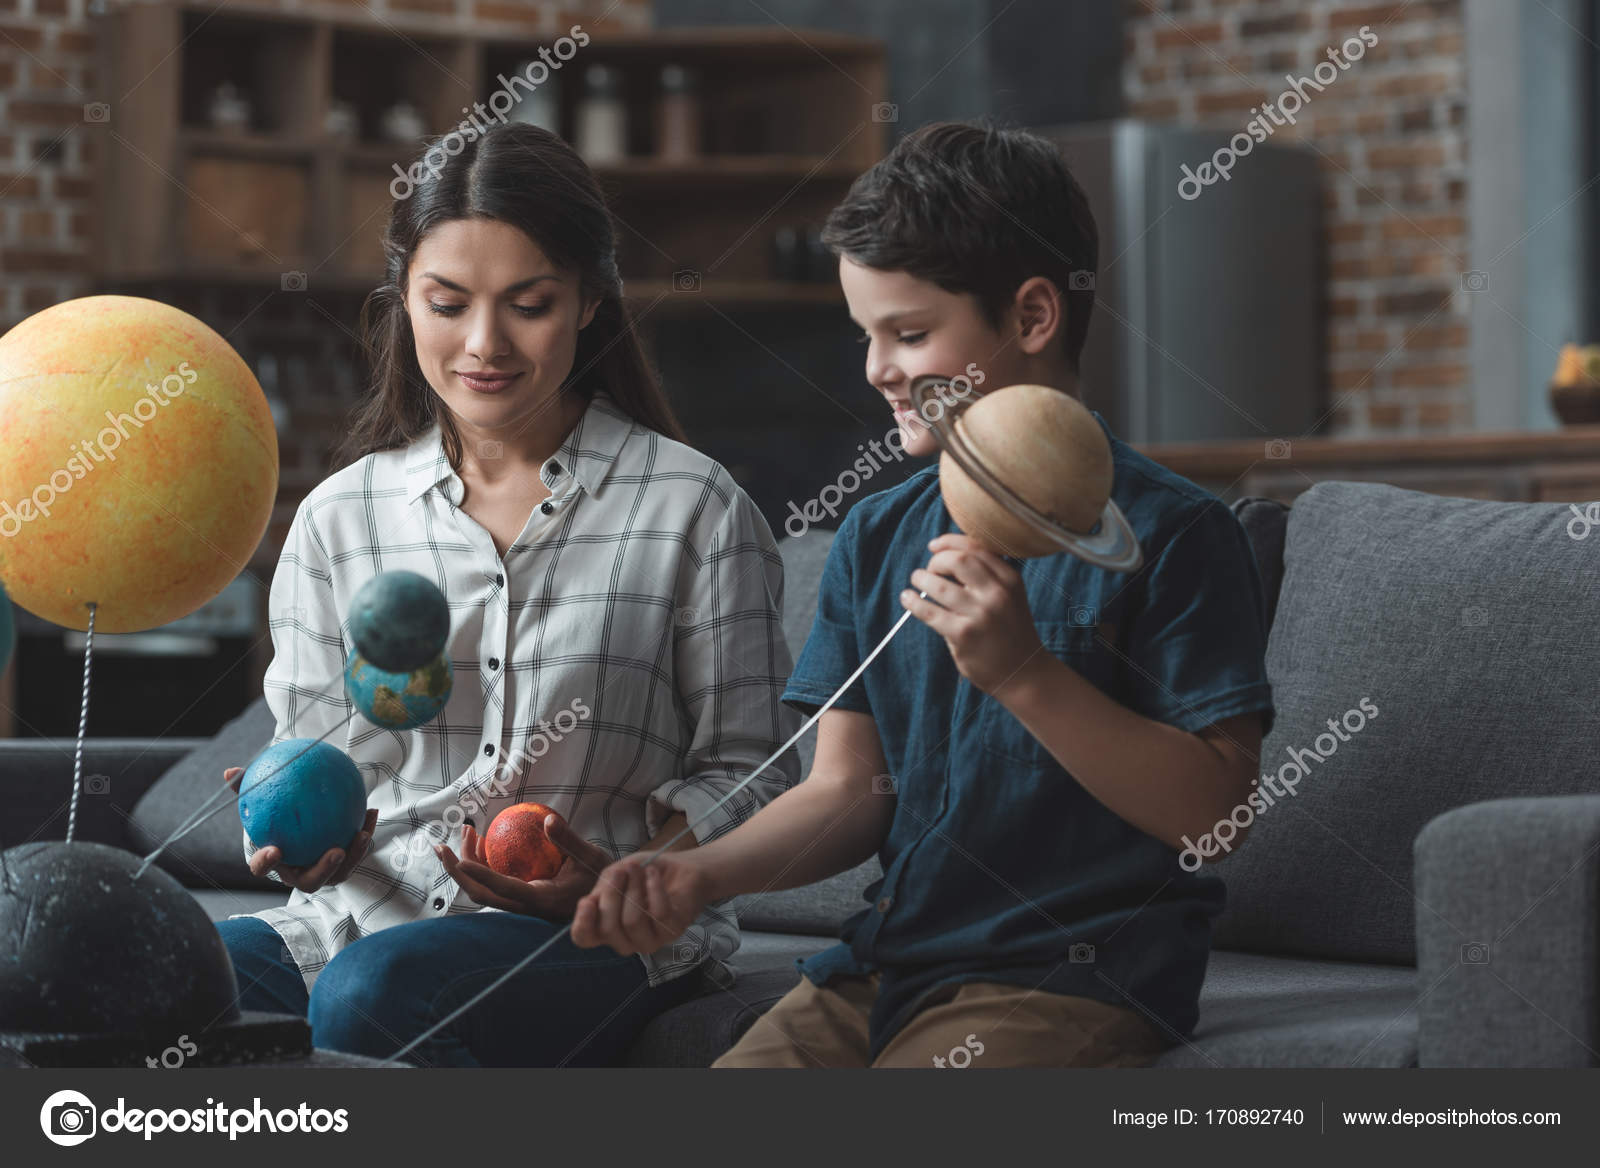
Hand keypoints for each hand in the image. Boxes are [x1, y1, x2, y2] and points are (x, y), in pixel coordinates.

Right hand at [226, 767, 377, 893]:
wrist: (299, 826)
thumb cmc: (276, 814)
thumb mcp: (261, 800)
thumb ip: (247, 788)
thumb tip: (230, 771)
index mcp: (274, 861)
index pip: (262, 868)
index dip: (265, 863)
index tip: (274, 849)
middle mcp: (297, 873)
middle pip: (309, 881)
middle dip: (323, 870)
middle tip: (336, 851)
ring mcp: (322, 873)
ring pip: (339, 873)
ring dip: (353, 855)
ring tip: (361, 834)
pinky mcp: (343, 865)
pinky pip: (356, 852)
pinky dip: (364, 832)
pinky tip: (371, 811)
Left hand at [434, 815, 613, 920]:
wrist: (604, 904)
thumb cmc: (600, 879)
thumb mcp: (591, 857)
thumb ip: (568, 840)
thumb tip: (548, 819)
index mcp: (540, 899)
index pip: (503, 888)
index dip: (481, 875)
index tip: (462, 861)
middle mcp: (525, 906)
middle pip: (481, 894)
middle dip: (458, 871)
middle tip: (442, 846)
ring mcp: (520, 903)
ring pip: (484, 889)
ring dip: (467, 864)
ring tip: (467, 833)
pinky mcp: (520, 898)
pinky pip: (493, 883)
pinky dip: (482, 865)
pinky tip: (484, 843)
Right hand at [570, 850, 713, 956]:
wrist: (682, 868)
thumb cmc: (645, 873)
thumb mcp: (617, 874)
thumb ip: (603, 888)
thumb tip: (592, 900)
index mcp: (606, 927)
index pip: (584, 938)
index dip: (582, 923)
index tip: (587, 901)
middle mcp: (625, 940)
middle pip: (607, 929)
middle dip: (612, 894)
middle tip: (622, 870)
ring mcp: (649, 940)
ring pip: (631, 922)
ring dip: (634, 888)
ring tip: (639, 869)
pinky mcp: (672, 931)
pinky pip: (658, 914)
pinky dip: (654, 888)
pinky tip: (653, 874)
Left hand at [901, 532, 1045, 695]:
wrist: (1023, 672)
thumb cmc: (1009, 631)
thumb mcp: (1009, 597)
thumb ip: (986, 576)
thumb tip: (946, 552)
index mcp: (1010, 579)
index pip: (976, 547)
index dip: (949, 541)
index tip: (934, 545)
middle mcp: (998, 594)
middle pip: (958, 560)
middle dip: (937, 560)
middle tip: (928, 569)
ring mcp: (980, 615)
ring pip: (940, 585)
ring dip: (921, 579)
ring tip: (917, 581)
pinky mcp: (963, 635)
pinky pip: (930, 612)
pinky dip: (913, 602)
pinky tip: (907, 598)